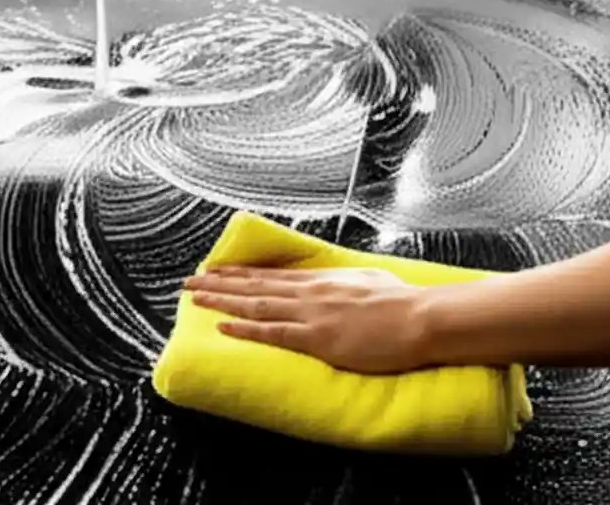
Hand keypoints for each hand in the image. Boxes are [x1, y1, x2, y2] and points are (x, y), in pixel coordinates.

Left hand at [183, 266, 431, 373]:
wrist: (420, 318)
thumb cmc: (402, 302)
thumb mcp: (367, 279)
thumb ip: (345, 282)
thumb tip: (339, 283)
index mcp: (321, 280)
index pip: (270, 275)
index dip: (239, 273)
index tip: (216, 271)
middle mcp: (309, 292)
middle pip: (254, 286)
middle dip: (218, 284)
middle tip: (189, 283)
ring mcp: (310, 314)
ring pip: (255, 305)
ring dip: (222, 301)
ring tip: (195, 299)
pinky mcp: (316, 338)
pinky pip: (272, 333)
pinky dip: (245, 329)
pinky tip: (223, 327)